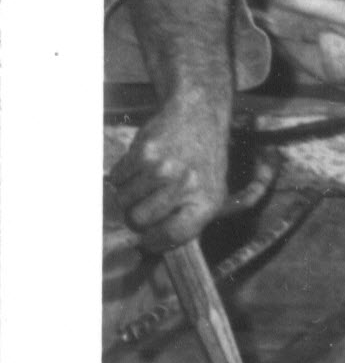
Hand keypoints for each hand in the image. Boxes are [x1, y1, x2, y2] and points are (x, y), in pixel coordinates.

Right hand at [114, 91, 233, 255]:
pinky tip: (141, 164)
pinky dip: (122, 175)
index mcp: (207, 200)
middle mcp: (186, 185)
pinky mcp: (145, 152)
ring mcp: (164, 168)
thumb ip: (186, 221)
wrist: (200, 113)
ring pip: (124, 200)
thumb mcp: (210, 191)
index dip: (153, 241)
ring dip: (128, 193)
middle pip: (139, 220)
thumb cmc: (203, 158)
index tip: (146, 238)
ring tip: (147, 178)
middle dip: (137, 214)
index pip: (170, 236)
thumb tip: (150, 249)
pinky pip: (117, 179)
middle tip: (146, 199)